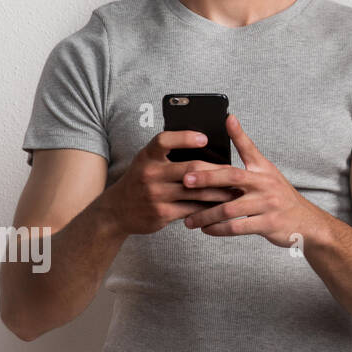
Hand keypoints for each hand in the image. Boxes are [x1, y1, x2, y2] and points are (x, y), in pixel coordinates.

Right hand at [96, 130, 235, 234]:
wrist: (116, 211)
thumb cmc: (141, 180)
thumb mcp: (147, 162)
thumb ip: (169, 154)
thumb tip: (208, 146)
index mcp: (147, 156)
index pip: (164, 141)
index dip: (185, 138)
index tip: (205, 138)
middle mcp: (150, 174)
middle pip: (190, 168)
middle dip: (217, 171)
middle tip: (235, 172)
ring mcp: (155, 195)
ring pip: (196, 191)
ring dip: (219, 192)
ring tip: (235, 190)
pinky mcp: (161, 213)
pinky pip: (191, 209)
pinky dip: (208, 207)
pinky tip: (220, 205)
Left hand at [180, 114, 325, 246]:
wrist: (305, 221)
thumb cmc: (280, 195)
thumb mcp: (267, 171)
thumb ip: (247, 150)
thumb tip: (229, 121)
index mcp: (264, 170)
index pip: (248, 149)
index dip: (238, 135)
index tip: (224, 123)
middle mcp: (265, 184)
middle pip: (232, 178)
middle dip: (207, 178)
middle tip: (185, 181)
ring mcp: (267, 205)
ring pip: (229, 208)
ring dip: (206, 214)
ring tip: (189, 220)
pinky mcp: (267, 224)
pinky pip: (237, 227)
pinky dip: (218, 229)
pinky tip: (206, 229)